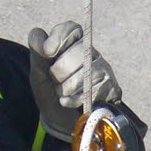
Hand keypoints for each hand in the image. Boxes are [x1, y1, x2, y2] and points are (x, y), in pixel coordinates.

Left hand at [28, 22, 121, 138]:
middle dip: (59, 71)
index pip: (72, 29)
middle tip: (55, 81)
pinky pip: (95, 90)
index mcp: (73, 44)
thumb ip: (37, 52)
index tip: (48, 52)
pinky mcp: (112, 89)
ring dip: (67, 88)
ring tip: (61, 94)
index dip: (59, 38)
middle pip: (79, 51)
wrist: (61, 120)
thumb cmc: (50, 91)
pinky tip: (70, 103)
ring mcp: (104, 70)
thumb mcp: (38, 72)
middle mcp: (91, 53)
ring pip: (88, 73)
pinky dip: (77, 100)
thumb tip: (38, 36)